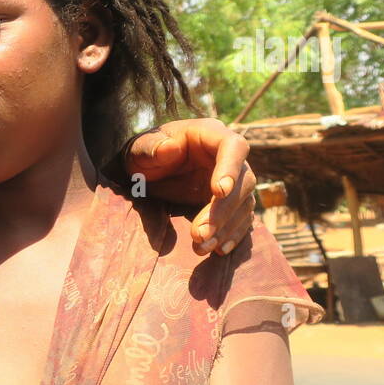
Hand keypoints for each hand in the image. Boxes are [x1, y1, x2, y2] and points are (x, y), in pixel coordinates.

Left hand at [123, 118, 256, 255]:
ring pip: (244, 204)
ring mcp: (235, 180)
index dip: (230, 168)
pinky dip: (232, 235)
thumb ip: (151, 148)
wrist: (148, 171)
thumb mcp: (139, 150)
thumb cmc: (145, 155)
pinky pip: (241, 218)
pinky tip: (219, 250)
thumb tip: (169, 148)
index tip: (218, 192)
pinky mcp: (232, 201)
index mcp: (210, 134)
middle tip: (198, 234)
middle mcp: (230, 156)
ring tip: (201, 247)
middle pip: (244, 182)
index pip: (233, 146)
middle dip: (223, 211)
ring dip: (226, 228)